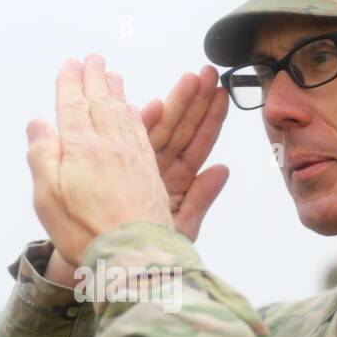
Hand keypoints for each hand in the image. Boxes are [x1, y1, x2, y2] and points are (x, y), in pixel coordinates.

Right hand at [26, 56, 172, 265]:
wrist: (132, 256)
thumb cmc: (85, 232)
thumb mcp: (47, 197)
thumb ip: (41, 156)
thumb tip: (38, 124)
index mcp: (80, 148)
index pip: (72, 106)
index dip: (69, 83)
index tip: (69, 65)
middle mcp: (109, 146)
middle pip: (100, 103)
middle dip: (94, 78)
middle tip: (93, 59)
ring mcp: (133, 158)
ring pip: (124, 113)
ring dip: (116, 91)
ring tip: (113, 75)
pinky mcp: (149, 173)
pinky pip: (142, 133)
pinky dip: (136, 115)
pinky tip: (136, 110)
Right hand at [139, 66, 229, 241]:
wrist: (114, 264)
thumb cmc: (145, 249)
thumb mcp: (182, 229)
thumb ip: (201, 199)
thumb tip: (223, 169)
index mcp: (176, 183)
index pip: (195, 144)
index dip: (207, 119)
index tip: (218, 93)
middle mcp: (160, 171)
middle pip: (181, 130)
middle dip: (195, 100)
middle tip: (208, 73)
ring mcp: (141, 167)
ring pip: (162, 131)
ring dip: (177, 103)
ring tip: (192, 78)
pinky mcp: (123, 170)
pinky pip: (136, 146)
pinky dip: (146, 127)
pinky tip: (152, 107)